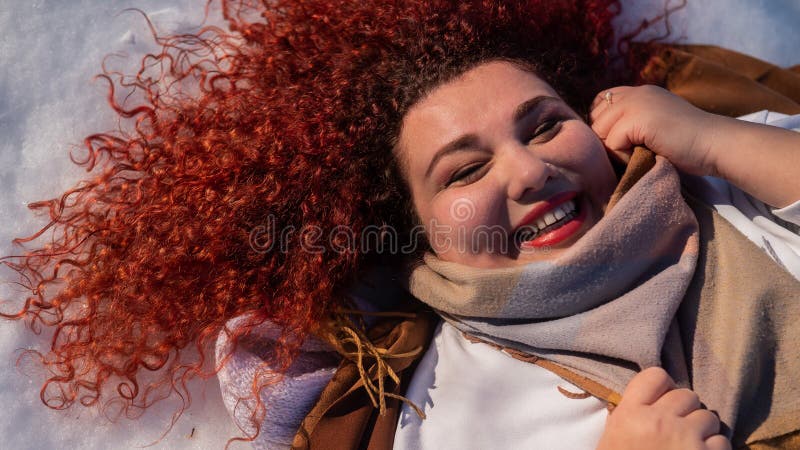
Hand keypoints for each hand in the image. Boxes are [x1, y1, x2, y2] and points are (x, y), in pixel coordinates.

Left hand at [589, 85, 719, 176]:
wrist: (716, 145)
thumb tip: (600, 138)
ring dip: (614, 149)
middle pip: (595, 117)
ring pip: (600, 130)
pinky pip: (612, 142)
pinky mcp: (638, 118)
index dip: (603, 123)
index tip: (619, 141)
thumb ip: (633, 122)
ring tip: (639, 152)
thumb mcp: (656, 125)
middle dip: (606, 138)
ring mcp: (637, 102)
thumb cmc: (689, 144)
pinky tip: (645, 154)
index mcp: (642, 92)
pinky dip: (623, 156)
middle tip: (631, 150)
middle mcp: (637, 92)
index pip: (602, 101)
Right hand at [595, 367, 730, 449]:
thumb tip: (651, 402)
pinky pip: (722, 441)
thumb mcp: (613, 440)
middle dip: (686, 411)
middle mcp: (659, 421)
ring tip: (691, 446)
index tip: (663, 400)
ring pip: (709, 417)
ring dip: (704, 431)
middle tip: (678, 429)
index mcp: (630, 415)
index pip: (655, 376)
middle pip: (687, 395)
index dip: (663, 386)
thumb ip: (630, 417)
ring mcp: (687, 439)